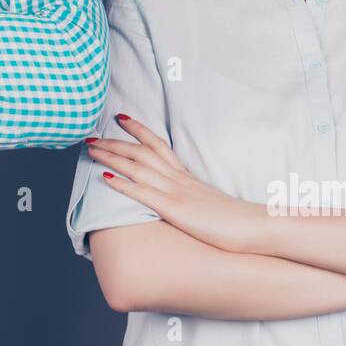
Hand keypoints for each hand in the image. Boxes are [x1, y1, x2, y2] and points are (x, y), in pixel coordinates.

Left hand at [86, 114, 269, 253]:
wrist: (255, 227)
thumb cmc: (237, 221)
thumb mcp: (211, 204)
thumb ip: (195, 197)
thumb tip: (187, 199)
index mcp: (187, 176)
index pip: (158, 145)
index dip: (138, 130)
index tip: (120, 118)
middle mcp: (178, 179)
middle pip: (141, 153)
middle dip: (114, 142)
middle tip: (91, 134)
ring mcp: (176, 193)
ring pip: (137, 167)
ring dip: (111, 156)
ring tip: (90, 148)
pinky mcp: (175, 210)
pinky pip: (142, 193)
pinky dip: (121, 184)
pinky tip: (103, 178)